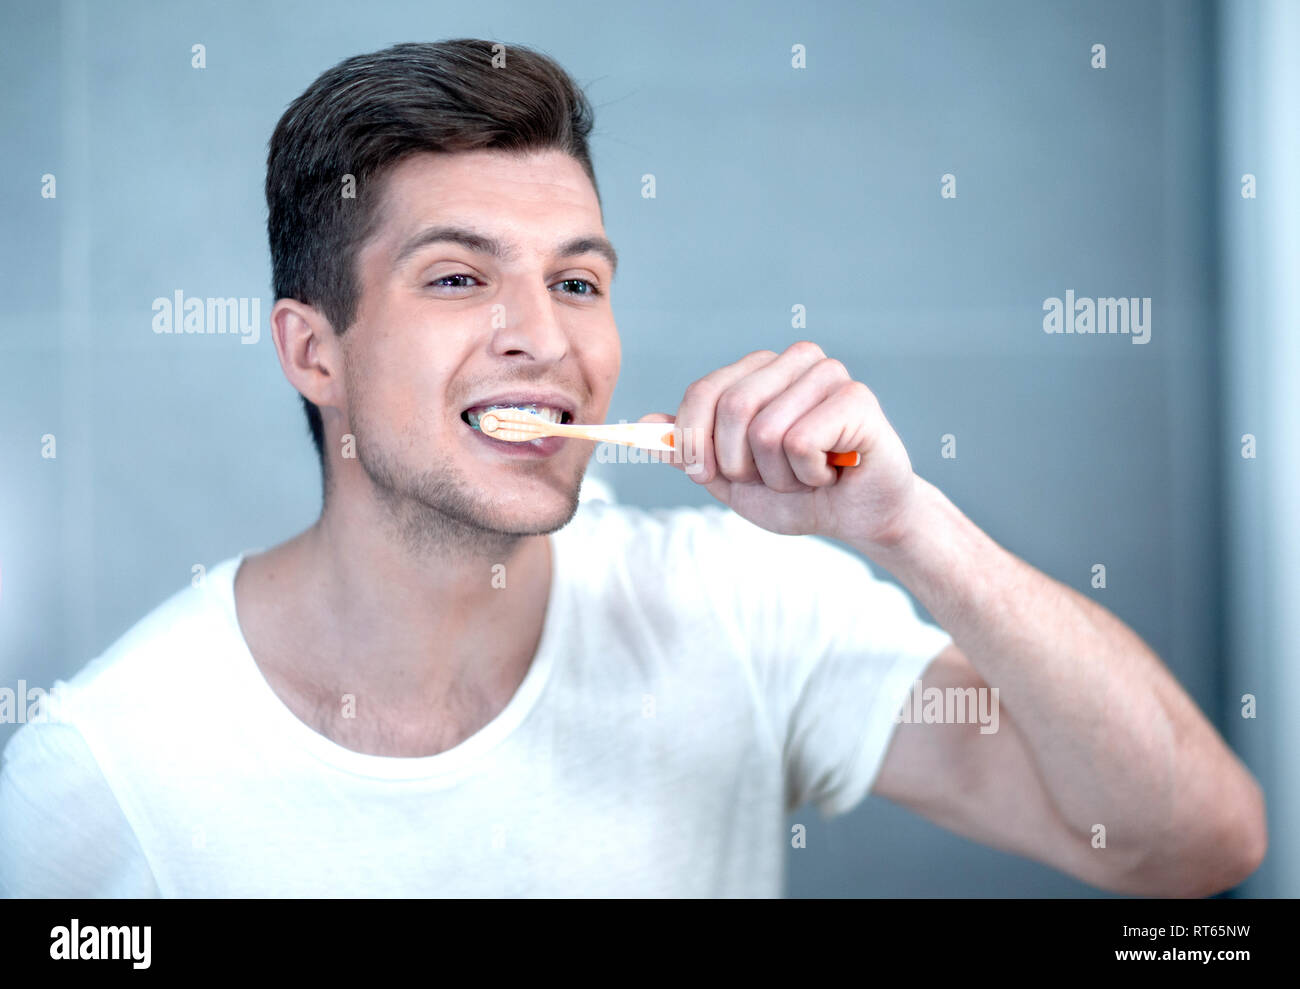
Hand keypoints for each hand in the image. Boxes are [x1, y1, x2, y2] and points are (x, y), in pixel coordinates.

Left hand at [641, 341, 918, 546]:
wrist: (857, 518)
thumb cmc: (797, 492)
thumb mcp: (729, 479)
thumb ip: (688, 450)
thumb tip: (644, 425)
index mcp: (759, 370)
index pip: (702, 393)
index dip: (694, 442)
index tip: (709, 474)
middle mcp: (793, 360)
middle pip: (731, 408)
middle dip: (740, 464)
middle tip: (772, 477)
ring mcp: (827, 374)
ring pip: (765, 431)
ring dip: (779, 476)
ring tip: (807, 474)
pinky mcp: (856, 398)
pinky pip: (801, 442)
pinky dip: (808, 475)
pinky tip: (831, 471)